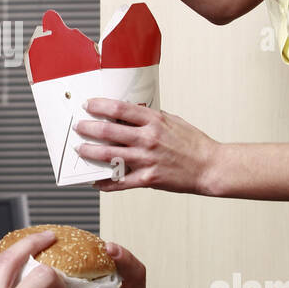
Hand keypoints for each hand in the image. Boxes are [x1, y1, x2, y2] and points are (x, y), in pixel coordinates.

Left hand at [75, 97, 219, 194]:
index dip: (99, 106)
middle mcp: (148, 139)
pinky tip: (96, 181)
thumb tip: (126, 115)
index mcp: (154, 121)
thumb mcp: (172, 121)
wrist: (209, 167)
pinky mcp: (148, 178)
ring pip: (109, 155)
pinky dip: (105, 182)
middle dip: (88, 128)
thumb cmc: (193, 143)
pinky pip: (120, 182)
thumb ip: (149, 118)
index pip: (119, 109)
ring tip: (80, 149)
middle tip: (78, 126)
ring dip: (90, 152)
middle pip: (109, 131)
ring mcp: (147, 159)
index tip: (88, 105)